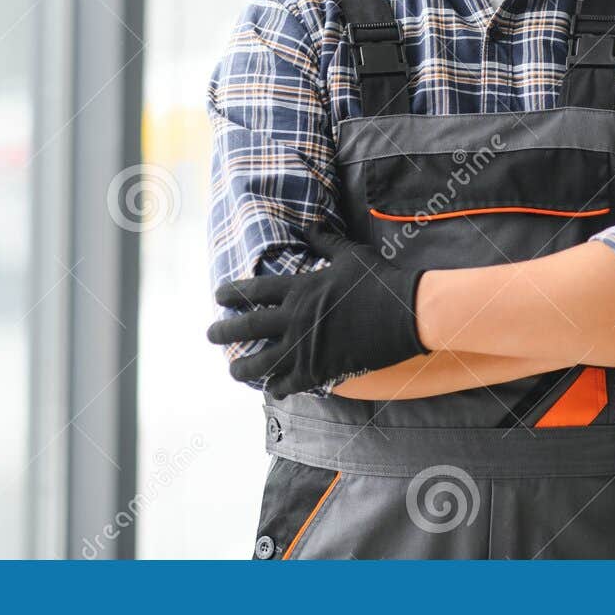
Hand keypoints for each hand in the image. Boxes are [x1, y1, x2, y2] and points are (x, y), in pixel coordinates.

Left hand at [206, 225, 429, 397]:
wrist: (405, 312)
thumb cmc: (379, 281)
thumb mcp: (351, 255)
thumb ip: (326, 242)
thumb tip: (311, 224)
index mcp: (301, 288)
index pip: (256, 290)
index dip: (234, 292)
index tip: (217, 295)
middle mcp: (296, 317)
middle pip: (249, 326)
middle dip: (224, 330)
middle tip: (210, 334)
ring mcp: (306, 345)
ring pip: (262, 361)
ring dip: (243, 368)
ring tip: (232, 371)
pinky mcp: (321, 368)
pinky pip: (290, 382)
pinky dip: (278, 386)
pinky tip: (271, 389)